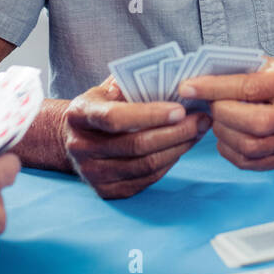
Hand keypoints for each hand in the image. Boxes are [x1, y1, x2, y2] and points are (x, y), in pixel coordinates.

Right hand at [63, 78, 210, 198]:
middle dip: (176, 132)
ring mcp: (92, 173)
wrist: (72, 139)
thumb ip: (132, 84)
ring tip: (198, 132)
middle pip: (136, 145)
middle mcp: (81, 147)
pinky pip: (146, 179)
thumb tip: (172, 82)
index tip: (180, 109)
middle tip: (201, 120)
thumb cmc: (100, 106)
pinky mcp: (106, 191)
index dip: (150, 115)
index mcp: (79, 115)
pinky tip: (182, 147)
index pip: (115, 118)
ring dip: (178, 148)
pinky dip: (169, 163)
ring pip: (145, 165)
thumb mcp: (107, 89)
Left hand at [176, 57, 273, 169]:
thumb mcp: (263, 64)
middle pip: (254, 122)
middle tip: (211, 106)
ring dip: (223, 133)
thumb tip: (197, 81)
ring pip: (250, 146)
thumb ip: (236, 69)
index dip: (214, 88)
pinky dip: (228, 150)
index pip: (249, 88)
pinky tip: (225, 136)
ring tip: (218, 120)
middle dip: (222, 114)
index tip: (187, 87)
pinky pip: (249, 162)